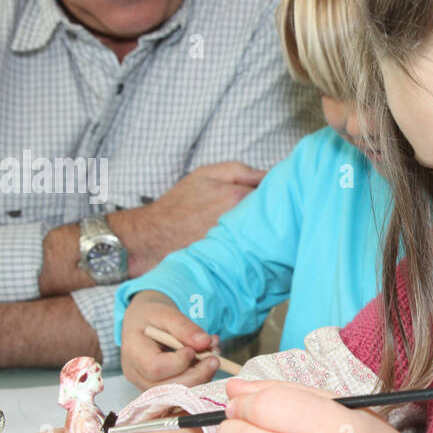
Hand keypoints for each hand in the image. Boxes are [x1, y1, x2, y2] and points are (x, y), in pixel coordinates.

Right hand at [113, 162, 266, 276]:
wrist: (153, 238)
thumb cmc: (178, 205)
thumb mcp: (205, 174)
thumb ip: (240, 170)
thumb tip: (270, 175)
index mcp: (238, 197)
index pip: (276, 192)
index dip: (278, 191)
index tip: (279, 192)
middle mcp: (242, 222)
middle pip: (276, 216)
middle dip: (275, 212)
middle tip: (271, 210)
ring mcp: (239, 244)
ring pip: (267, 234)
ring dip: (266, 230)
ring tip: (254, 228)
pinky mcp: (235, 261)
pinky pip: (255, 251)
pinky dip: (255, 247)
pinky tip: (246, 245)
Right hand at [121, 290, 220, 389]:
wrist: (144, 323)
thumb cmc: (151, 316)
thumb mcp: (166, 313)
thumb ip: (184, 327)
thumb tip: (205, 342)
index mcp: (132, 352)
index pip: (155, 368)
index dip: (179, 362)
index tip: (193, 349)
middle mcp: (136, 374)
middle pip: (167, 387)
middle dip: (197, 374)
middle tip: (215, 358)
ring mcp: (146, 385)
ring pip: (178, 393)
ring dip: (201, 377)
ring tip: (212, 355)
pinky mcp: (160, 390)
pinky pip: (182, 391)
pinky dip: (199, 378)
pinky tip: (206, 362)